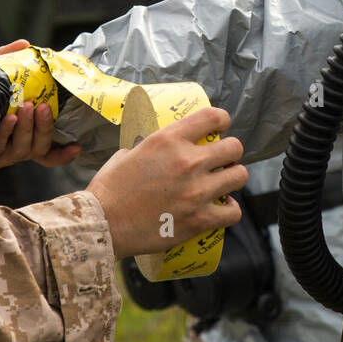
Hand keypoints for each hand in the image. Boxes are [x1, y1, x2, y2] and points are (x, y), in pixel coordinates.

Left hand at [0, 40, 81, 178]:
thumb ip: (7, 59)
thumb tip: (26, 43)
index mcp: (21, 135)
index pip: (47, 150)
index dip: (63, 152)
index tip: (77, 146)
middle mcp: (13, 149)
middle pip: (39, 148)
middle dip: (45, 128)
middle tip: (41, 106)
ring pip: (23, 150)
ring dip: (27, 129)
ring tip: (24, 108)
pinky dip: (5, 134)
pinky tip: (6, 118)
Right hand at [86, 106, 245, 258]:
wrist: (103, 223)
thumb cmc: (110, 189)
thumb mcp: (129, 152)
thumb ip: (153, 147)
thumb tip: (164, 149)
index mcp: (169, 140)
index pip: (212, 117)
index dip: (222, 120)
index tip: (221, 127)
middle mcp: (187, 161)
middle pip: (234, 148)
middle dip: (230, 153)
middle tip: (221, 160)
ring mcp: (197, 191)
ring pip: (239, 176)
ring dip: (232, 178)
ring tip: (222, 183)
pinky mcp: (200, 219)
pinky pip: (233, 212)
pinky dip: (230, 209)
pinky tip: (221, 208)